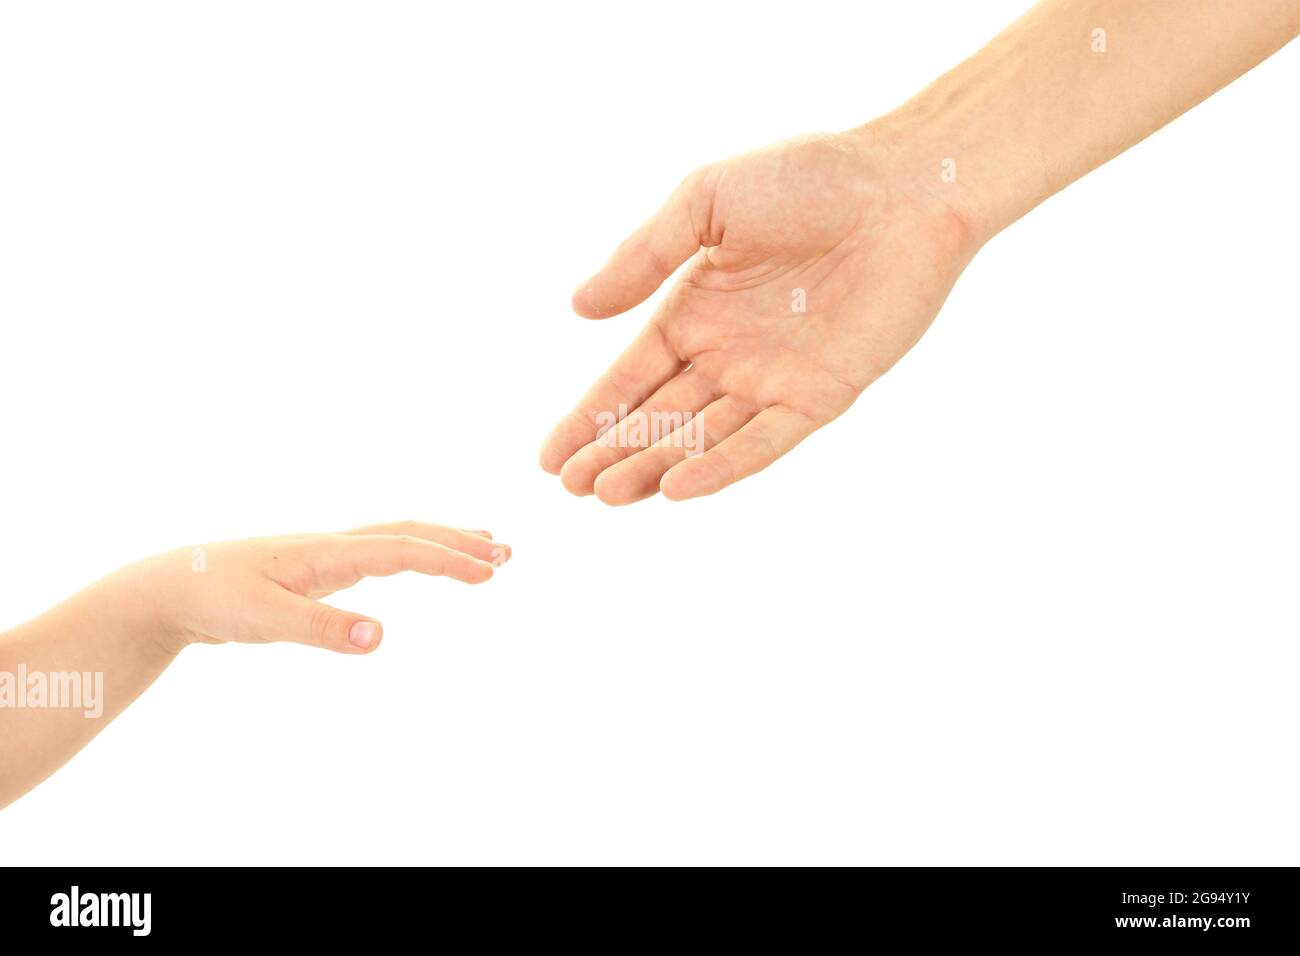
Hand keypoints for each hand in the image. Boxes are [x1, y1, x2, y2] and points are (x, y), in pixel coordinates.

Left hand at [124, 521, 510, 655]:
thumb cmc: (213, 598)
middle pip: (409, 533)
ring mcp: (326, 555)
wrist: (170, 586)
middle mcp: (333, 545)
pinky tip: (415, 562)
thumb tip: (382, 637)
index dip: (449, 560)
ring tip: (485, 547)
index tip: (492, 572)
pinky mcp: (318, 570)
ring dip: (441, 541)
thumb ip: (323, 629)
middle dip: (459, 542)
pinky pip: (380, 552)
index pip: (402, 550)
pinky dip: (412, 552)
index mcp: (326, 553)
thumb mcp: (265, 620)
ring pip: (396, 537)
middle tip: (508, 554)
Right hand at [540, 129, 980, 503]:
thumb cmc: (806, 178)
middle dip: (612, 453)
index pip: (630, 376)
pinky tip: (676, 487)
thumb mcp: (704, 203)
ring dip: (654, 466)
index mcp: (695, 309)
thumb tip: (577, 308)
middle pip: (659, 416)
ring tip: (607, 494)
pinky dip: (722, 466)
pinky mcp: (821, 396)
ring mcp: (773, 378)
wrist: (903, 187)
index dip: (590, 416)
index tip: (550, 456)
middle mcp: (728, 352)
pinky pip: (765, 442)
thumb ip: (643, 257)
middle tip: (572, 488)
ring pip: (702, 438)